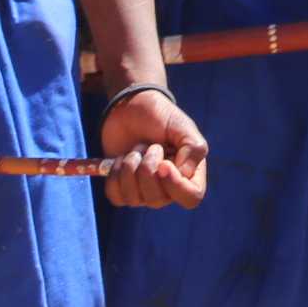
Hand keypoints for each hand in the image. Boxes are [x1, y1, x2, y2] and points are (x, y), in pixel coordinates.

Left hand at [99, 86, 208, 208]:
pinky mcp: (122, 188)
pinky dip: (114, 175)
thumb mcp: (183, 127)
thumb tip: (183, 175)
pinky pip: (116, 196)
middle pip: (157, 199)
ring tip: (135, 149)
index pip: (190, 198)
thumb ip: (193, 149)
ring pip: (134, 199)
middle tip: (149, 146)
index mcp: (190, 174)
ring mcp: (144, 191)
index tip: (163, 163)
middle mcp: (169, 188)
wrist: (130, 107)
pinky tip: (119, 159)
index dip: (175, 185)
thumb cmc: (161, 117)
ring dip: (130, 168)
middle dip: (147, 168)